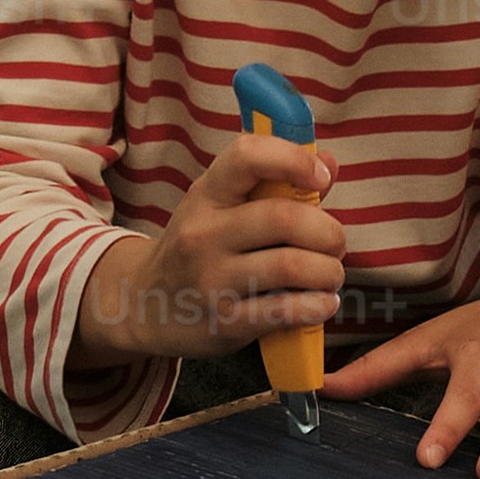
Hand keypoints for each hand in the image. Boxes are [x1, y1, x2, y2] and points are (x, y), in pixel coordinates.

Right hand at [81, 133, 347, 367]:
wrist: (143, 304)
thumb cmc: (198, 247)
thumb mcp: (221, 206)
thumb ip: (276, 184)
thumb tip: (328, 163)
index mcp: (207, 195)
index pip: (248, 156)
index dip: (294, 160)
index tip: (319, 179)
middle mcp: (205, 234)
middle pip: (285, 218)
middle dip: (328, 231)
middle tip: (335, 243)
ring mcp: (213, 280)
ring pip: (292, 266)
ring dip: (329, 271)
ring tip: (330, 274)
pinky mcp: (225, 322)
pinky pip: (286, 310)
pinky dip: (318, 306)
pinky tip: (322, 302)